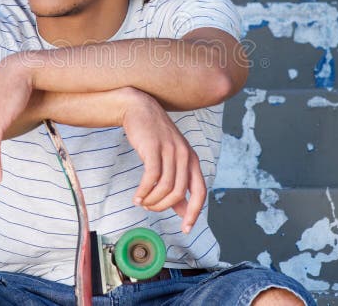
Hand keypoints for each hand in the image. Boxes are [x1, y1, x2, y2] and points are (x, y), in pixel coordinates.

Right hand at [121, 89, 206, 233]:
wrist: (140, 109)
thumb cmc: (155, 137)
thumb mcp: (172, 159)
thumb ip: (178, 184)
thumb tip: (182, 211)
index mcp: (193, 160)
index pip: (200, 192)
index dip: (194, 213)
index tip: (186, 229)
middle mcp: (185, 156)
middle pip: (179, 193)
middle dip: (163, 207)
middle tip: (150, 208)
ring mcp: (170, 151)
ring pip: (165, 187)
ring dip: (152, 200)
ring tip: (142, 202)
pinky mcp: (154, 148)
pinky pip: (151, 177)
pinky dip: (143, 191)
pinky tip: (137, 196)